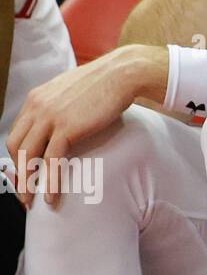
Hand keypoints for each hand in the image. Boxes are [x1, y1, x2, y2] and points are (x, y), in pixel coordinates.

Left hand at [5, 46, 167, 206]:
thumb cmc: (106, 82)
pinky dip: (49, 182)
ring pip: (28, 156)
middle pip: (16, 146)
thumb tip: (63, 122)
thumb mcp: (72, 91)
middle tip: (25, 190)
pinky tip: (52, 197)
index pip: (17, 132)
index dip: (18, 157)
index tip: (25, 173)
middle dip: (18, 172)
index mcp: (36, 99)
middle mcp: (37, 107)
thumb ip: (60, 106)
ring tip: (31, 202)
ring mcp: (50, 117)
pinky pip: (51, 161)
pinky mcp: (67, 128)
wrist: (123, 73)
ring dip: (27, 183)